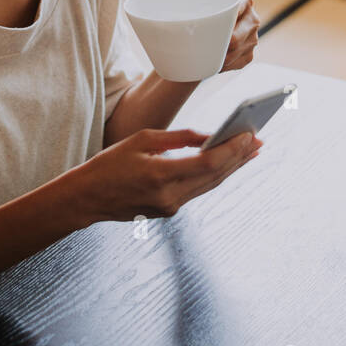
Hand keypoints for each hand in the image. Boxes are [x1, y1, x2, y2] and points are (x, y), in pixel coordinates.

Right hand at [71, 128, 263, 222]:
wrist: (87, 198)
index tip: (249, 135)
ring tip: (249, 152)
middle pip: (215, 176)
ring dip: (231, 168)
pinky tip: (224, 164)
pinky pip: (197, 191)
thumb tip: (208, 136)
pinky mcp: (168, 211)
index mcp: (160, 175)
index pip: (208, 163)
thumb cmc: (110, 164)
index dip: (232, 149)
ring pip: (209, 185)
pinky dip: (213, 176)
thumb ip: (178, 138)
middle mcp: (169, 196)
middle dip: (239, 158)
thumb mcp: (142, 140)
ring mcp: (170, 207)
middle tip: (259, 141)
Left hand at [195, 0, 259, 73]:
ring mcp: (253, 39)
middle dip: (219, 46)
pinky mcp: (249, 56)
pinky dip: (223, 65)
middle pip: (236, 38)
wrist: (204, 31)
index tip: (208, 27)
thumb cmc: (202, 10)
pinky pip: (236, 63)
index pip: (238, 10)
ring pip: (235, 54)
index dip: (224, 21)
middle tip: (200, 48)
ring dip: (219, 58)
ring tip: (202, 56)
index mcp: (245, 1)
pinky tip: (211, 62)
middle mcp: (253, 19)